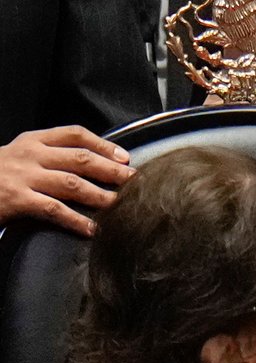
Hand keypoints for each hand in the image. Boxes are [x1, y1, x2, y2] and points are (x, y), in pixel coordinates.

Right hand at [0, 126, 131, 235]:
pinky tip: (91, 229)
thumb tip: (92, 165)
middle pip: (81, 159)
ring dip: (100, 195)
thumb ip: (47, 157)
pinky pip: (54, 210)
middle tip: (133, 181)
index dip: (104, 144)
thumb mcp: (17, 157)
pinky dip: (76, 220)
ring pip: (72, 183)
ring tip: (119, 205)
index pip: (75, 134)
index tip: (124, 157)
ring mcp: (22, 177)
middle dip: (111, 170)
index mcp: (32, 141)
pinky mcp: (15, 200)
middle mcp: (29, 154)